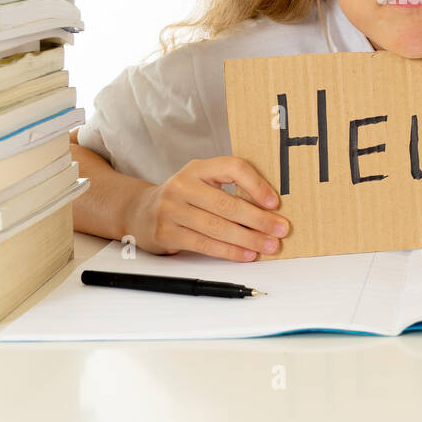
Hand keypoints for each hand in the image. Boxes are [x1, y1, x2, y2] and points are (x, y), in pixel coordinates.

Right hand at [124, 157, 289, 260]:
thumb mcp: (203, 182)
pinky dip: (229, 251)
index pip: (233, 168)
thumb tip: (270, 209)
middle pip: (227, 203)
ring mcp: (172, 209)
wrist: (141, 211)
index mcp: (199, 168)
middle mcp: (183, 185)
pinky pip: (204, 244)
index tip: (275, 202)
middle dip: (258, 219)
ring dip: (248, 238)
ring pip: (217, 226)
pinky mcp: (167, 232)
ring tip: (268, 245)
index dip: (256, 184)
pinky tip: (246, 254)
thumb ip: (230, 188)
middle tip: (281, 229)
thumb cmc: (184, 197)